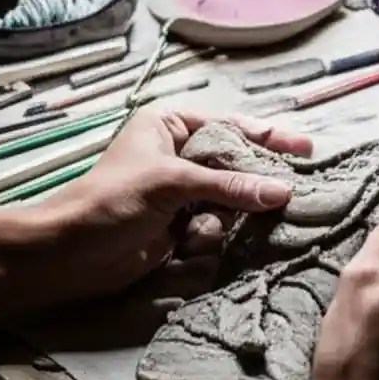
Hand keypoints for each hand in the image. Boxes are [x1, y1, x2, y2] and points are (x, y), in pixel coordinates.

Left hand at [37, 106, 312, 300]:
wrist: (72, 253)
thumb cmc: (112, 201)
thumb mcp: (172, 184)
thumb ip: (229, 185)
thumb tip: (282, 191)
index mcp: (170, 126)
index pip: (230, 126)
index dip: (268, 136)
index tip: (306, 148)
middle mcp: (178, 155)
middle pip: (235, 163)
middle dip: (257, 179)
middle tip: (296, 187)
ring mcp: (181, 192)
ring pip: (231, 198)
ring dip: (234, 212)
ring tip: (237, 219)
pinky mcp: (181, 225)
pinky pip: (218, 224)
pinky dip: (216, 233)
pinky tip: (205, 240)